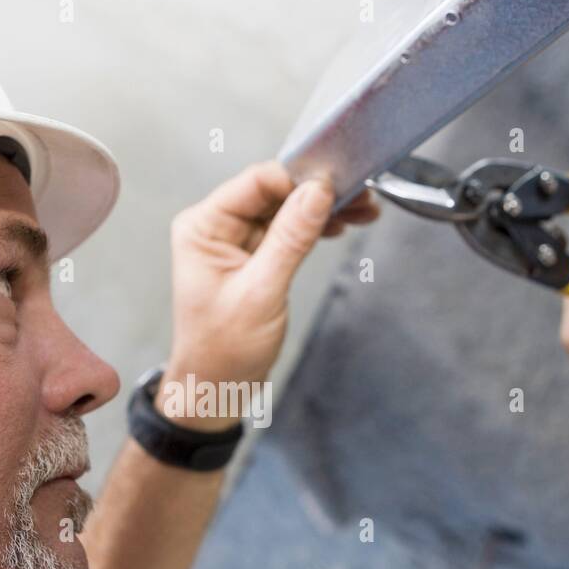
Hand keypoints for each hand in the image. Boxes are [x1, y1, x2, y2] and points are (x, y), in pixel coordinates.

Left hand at [160, 162, 377, 430]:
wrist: (216, 389)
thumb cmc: (223, 350)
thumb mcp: (262, 291)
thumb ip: (291, 238)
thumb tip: (318, 191)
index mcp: (203, 227)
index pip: (257, 182)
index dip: (299, 178)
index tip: (339, 182)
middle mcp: (216, 227)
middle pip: (274, 192)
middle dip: (318, 192)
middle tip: (362, 194)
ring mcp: (235, 242)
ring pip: (286, 210)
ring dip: (323, 209)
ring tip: (364, 209)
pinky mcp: (253, 257)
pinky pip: (287, 231)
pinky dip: (315, 228)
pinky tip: (342, 225)